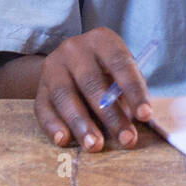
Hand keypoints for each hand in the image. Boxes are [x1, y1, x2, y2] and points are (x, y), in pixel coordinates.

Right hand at [34, 28, 152, 150]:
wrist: (69, 65)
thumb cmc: (105, 72)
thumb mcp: (120, 73)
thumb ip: (126, 93)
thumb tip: (132, 121)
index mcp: (101, 40)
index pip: (120, 63)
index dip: (134, 90)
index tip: (145, 115)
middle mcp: (74, 49)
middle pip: (91, 82)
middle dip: (110, 114)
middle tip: (125, 138)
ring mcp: (53, 67)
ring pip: (65, 96)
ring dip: (81, 124)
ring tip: (95, 145)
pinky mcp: (39, 88)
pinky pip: (43, 108)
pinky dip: (53, 126)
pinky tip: (64, 140)